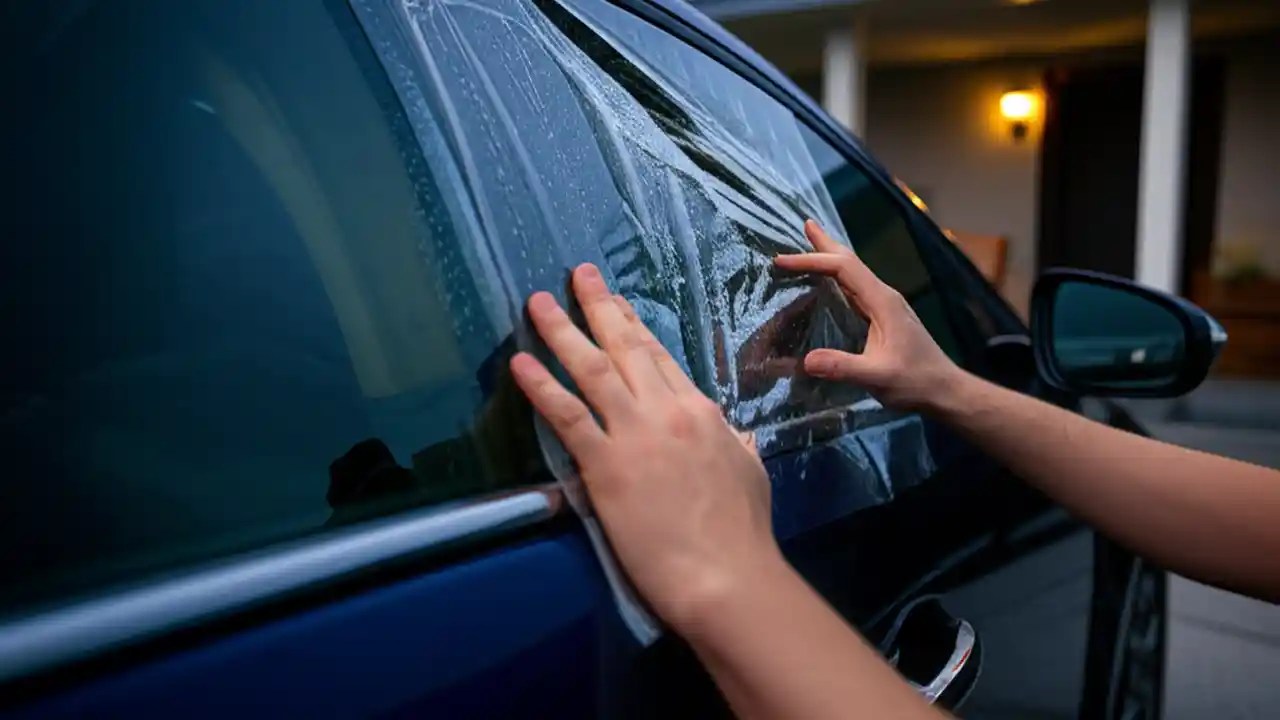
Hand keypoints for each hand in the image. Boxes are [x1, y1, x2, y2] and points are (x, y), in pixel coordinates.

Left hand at [510, 264, 778, 630]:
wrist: (725, 574)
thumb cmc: (741, 532)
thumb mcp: (749, 472)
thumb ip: (736, 445)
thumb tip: (736, 436)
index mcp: (700, 411)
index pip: (660, 358)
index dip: (633, 326)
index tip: (616, 303)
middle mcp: (666, 410)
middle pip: (626, 348)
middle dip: (599, 307)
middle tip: (577, 275)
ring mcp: (634, 434)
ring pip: (592, 369)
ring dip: (561, 331)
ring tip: (535, 302)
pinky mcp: (605, 465)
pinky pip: (568, 415)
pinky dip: (541, 386)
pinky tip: (520, 363)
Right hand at [774, 220, 965, 412]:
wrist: (945, 391)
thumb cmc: (915, 381)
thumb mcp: (878, 377)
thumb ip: (844, 368)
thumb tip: (806, 360)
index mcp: (882, 301)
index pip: (843, 268)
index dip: (813, 260)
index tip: (782, 261)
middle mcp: (884, 296)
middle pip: (851, 261)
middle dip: (826, 243)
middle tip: (805, 225)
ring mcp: (885, 306)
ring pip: (854, 273)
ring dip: (831, 258)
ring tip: (812, 245)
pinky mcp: (884, 318)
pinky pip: (856, 289)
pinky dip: (838, 278)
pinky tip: (831, 284)